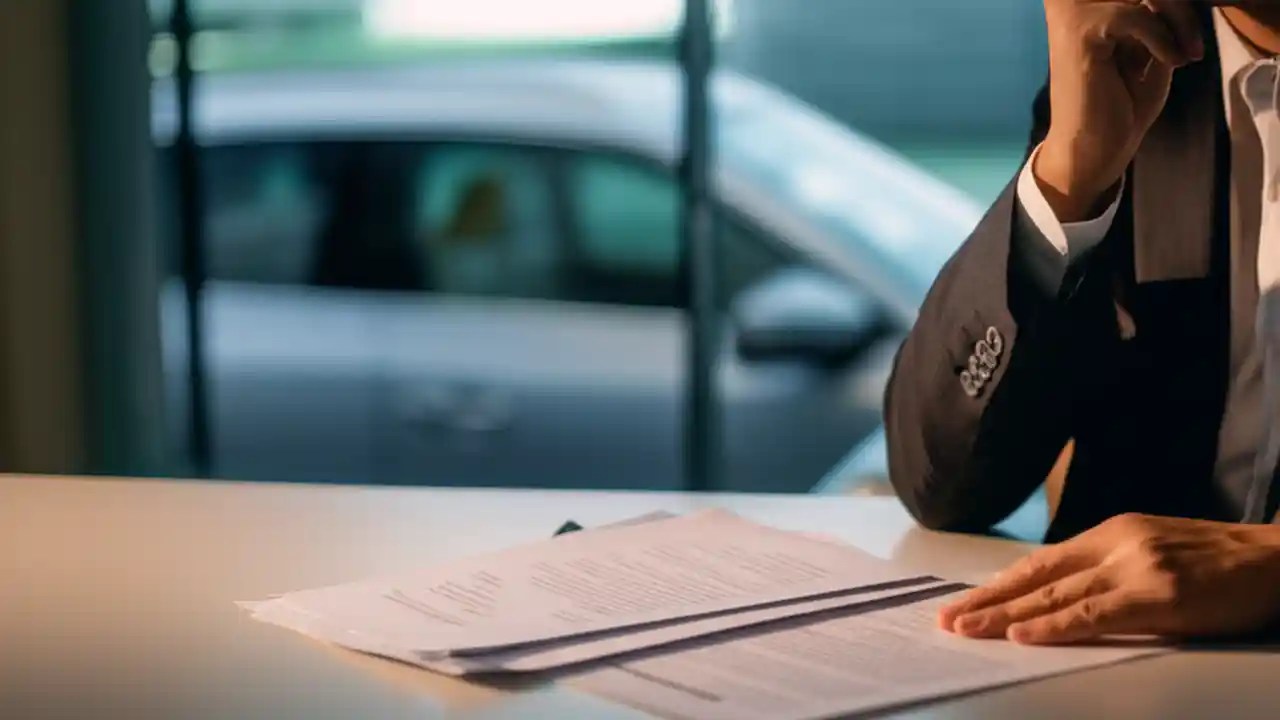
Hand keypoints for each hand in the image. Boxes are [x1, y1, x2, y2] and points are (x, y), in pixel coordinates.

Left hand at [938, 513, 1279, 643]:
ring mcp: (1135, 567)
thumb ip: (1107, 569)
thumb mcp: (1152, 552)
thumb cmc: (1219, 563)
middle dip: (988, 601)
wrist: (1277, 558)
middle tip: (947, 619)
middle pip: (1038, 578)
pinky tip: (1021, 635)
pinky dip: (1054, 626)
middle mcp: (1115, 544)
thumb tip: (1057, 595)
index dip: (999, 584)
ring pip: (1056, 597)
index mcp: (1111, 533)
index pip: (1041, 563)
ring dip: (1005, 616)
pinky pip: (1094, 615)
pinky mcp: (1158, 593)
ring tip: (967, 630)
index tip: (963, 601)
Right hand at [1036, 0, 1204, 220]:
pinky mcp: (1080, 30)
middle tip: (1193, 47)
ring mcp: (1072, 11)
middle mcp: (1072, 0)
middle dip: (1179, 9)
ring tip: (1187, 54)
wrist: (1094, 149)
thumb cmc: (1119, 103)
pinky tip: (1170, 63)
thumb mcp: (1151, 46)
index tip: (1190, 37)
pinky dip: (1163, 39)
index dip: (1174, 7)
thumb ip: (1157, 13)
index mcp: (1086, 3)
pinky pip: (1137, 15)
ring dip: (1178, 22)